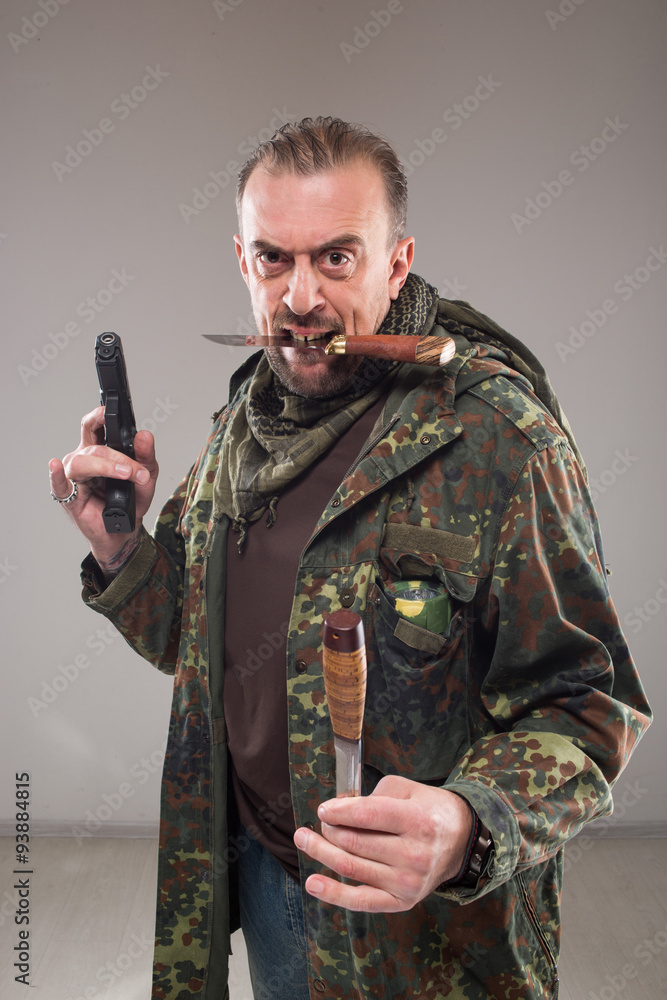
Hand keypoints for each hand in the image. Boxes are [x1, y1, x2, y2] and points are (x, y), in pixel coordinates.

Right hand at [49, 405, 158, 571]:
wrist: (126, 529)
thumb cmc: (131, 500)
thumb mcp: (146, 476)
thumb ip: (146, 456)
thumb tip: (144, 435)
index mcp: (99, 449)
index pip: (94, 426)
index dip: (99, 417)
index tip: (110, 412)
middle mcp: (83, 459)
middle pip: (94, 447)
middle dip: (119, 457)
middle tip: (137, 471)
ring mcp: (75, 477)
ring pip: (84, 462)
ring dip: (106, 467)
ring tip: (125, 476)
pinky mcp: (69, 496)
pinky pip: (59, 484)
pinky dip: (56, 475)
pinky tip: (55, 467)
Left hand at [293, 775, 472, 911]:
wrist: (461, 840)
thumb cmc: (428, 810)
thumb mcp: (407, 789)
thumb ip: (372, 795)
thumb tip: (339, 808)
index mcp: (417, 821)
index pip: (367, 815)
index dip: (338, 811)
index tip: (323, 809)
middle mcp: (414, 854)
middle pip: (355, 842)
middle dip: (328, 830)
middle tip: (318, 822)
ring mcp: (408, 882)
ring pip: (351, 867)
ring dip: (321, 853)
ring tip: (303, 840)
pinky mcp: (402, 902)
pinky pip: (361, 901)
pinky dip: (333, 894)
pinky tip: (313, 883)